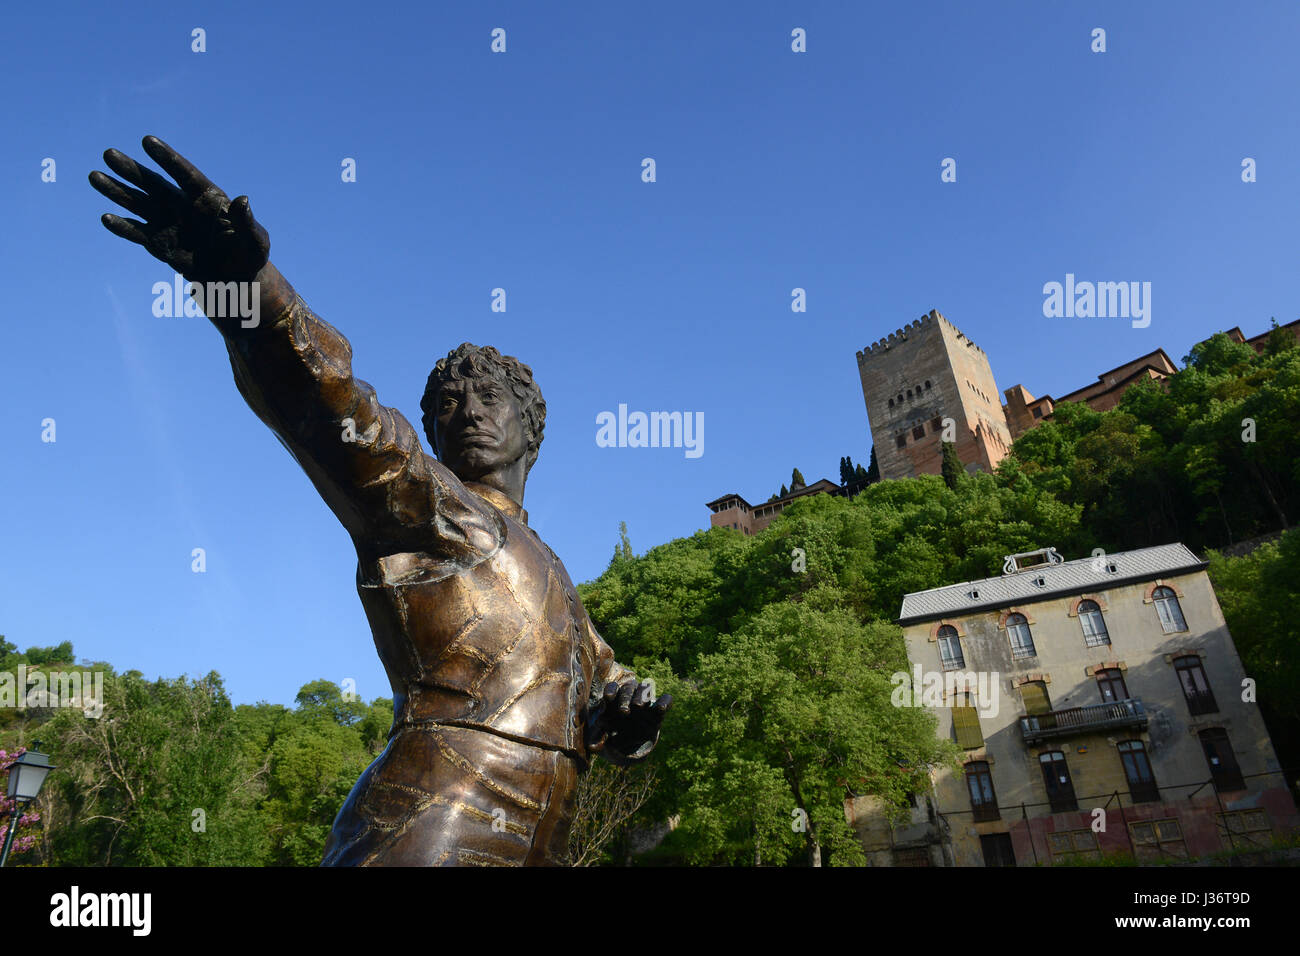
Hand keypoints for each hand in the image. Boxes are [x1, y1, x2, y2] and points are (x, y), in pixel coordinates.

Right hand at [89, 135, 268, 282]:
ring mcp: (168, 223)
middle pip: (154, 184)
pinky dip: (123, 228)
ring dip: (117, 191)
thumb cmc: (249, 256)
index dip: (166, 158)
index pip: (184, 174)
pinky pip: (138, 233)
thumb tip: (242, 200)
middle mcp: (183, 206)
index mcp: (207, 198)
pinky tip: (106, 218)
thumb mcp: (255, 242)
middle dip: (131, 170)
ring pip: (139, 204)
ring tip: (94, 177)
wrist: (235, 281)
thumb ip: (247, 222)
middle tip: (108, 154)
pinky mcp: (159, 244)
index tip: (147, 141)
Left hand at [585, 680, 671, 760]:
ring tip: (638, 706)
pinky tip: (660, 708)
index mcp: (614, 701)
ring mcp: (645, 703)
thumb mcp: (603, 741)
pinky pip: (666, 700)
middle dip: (625, 698)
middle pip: (628, 688)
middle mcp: (629, 697)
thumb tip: (592, 747)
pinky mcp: (658, 711)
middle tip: (623, 712)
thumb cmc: (612, 737)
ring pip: (645, 689)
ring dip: (641, 695)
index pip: (613, 688)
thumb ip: (598, 741)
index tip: (608, 698)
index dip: (611, 690)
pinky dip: (665, 702)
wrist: (628, 745)